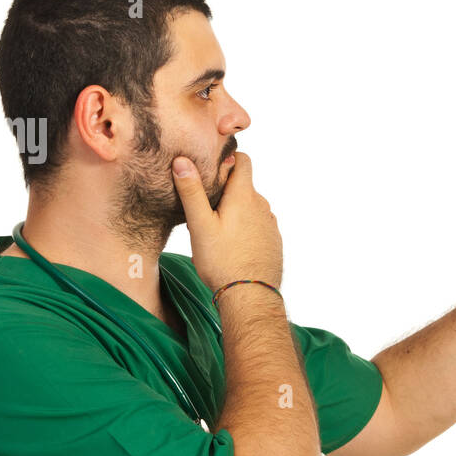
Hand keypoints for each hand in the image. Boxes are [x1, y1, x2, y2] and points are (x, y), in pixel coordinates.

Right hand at [172, 150, 283, 291]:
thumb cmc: (222, 261)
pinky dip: (245, 228)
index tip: (211, 168)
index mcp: (245, 196)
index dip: (228, 158)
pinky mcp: (273, 241)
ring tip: (215, 230)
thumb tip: (182, 161)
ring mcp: (270, 224)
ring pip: (250, 207)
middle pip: (244, 185)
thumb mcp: (200, 225)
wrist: (250, 297)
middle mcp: (262, 206)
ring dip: (235, 211)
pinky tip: (231, 245)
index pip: (244, 160)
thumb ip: (192, 192)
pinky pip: (257, 225)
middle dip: (226, 190)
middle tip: (204, 207)